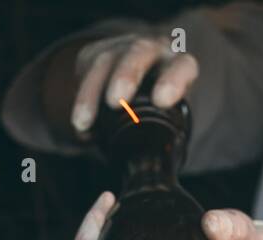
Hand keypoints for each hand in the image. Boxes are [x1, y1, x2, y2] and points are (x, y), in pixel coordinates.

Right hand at [70, 35, 198, 134]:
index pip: (183, 66)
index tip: (162, 100)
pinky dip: (81, 98)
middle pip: (140, 52)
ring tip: (85, 121)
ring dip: (93, 91)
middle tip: (116, 100)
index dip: (174, 80)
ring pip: (107, 60)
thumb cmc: (162, 110)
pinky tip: (80, 123)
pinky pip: (86, 72)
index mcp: (180, 66)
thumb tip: (155, 167)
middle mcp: (153, 51)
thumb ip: (169, 139)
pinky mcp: (96, 53)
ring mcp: (123, 49)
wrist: (138, 88)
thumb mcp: (173, 120)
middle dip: (127, 74)